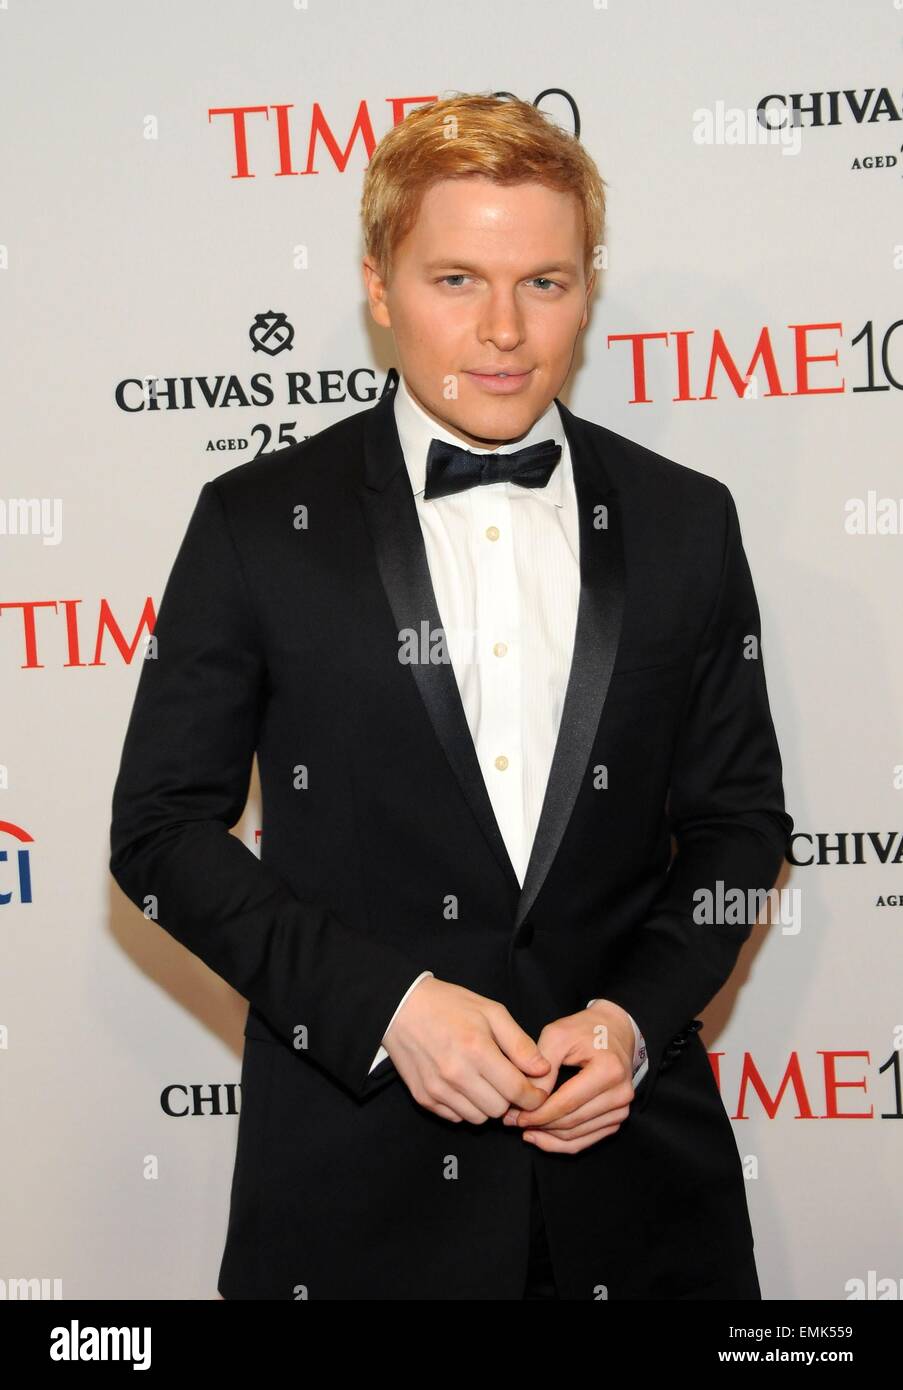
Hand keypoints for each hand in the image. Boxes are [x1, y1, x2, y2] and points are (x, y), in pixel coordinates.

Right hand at [382, 977, 551, 1123]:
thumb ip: (520, 1043)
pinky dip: (466, 1107)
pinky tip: (464, 1085)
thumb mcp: (491, 1012)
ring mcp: (437, 1089)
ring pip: (478, 1118)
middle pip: (499, 1110)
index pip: (516, 1091)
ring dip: (488, 1105)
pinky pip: (456, 1118)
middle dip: (509, 1099)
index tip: (537, 1093)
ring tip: (484, 1081)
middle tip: (506, 1081)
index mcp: (477, 1049)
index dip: (534, 1097)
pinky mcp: (424, 1098)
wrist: (402, 1007)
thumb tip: (542, 1069)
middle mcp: (456, 1074)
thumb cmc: (449, 1005)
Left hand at [501, 999, 635, 1152]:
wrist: (613, 1030)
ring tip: (523, 1128)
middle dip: (539, 1125)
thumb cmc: (584, 1029)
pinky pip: (586, 1140)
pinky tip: (541, 1137)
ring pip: (577, 1136)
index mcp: (609, 1071)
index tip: (514, 1115)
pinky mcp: (616, 1118)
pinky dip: (562, 1143)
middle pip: (571, 1122)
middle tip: (512, 1121)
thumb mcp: (558, 1035)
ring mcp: (621, 1109)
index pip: (567, 1103)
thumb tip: (528, 1099)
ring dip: (548, 1137)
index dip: (538, 1113)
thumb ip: (543, 1067)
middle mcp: (620, 1094)